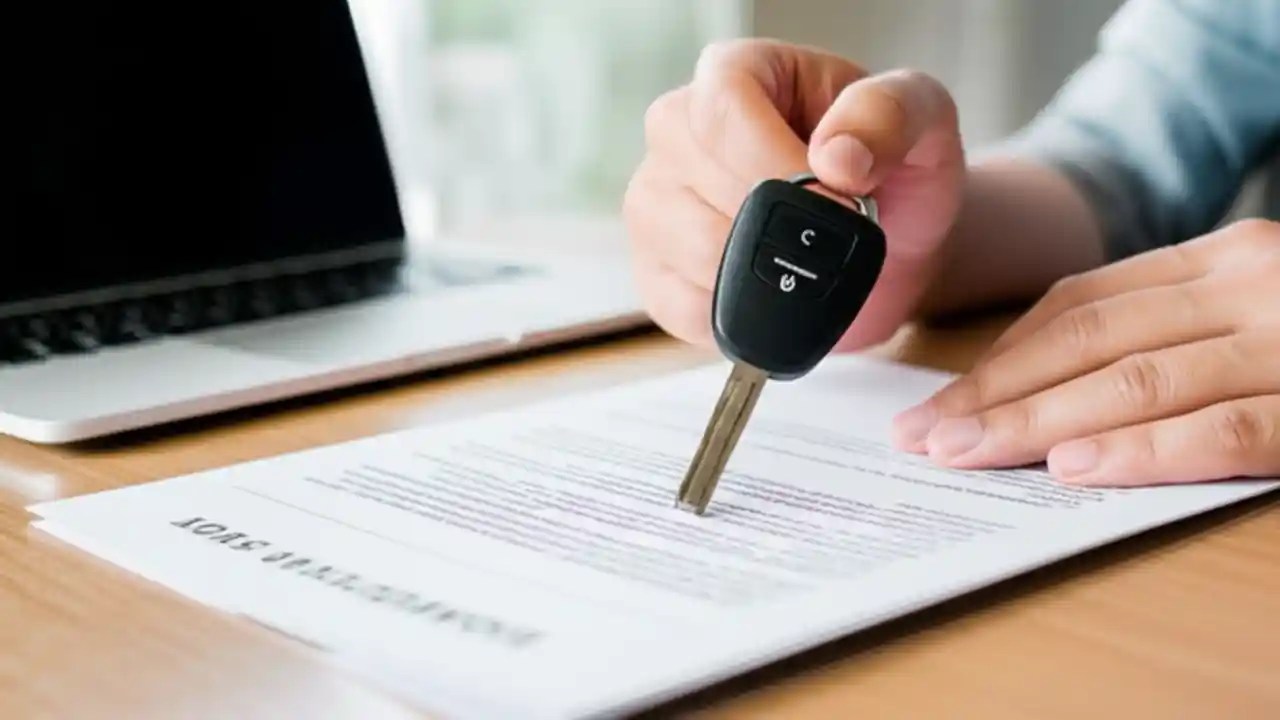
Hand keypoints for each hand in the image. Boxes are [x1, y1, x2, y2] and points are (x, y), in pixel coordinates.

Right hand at [622, 39, 964, 350]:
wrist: (889, 240)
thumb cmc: (894, 169)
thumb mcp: (922, 119)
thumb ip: (889, 116)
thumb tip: (837, 158)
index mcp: (735, 73)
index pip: (721, 109)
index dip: (773, 161)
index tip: (831, 199)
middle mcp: (677, 130)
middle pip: (702, 184)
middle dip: (784, 224)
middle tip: (834, 233)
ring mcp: (656, 202)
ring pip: (696, 251)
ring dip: (771, 272)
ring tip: (810, 261)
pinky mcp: (655, 271)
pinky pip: (686, 307)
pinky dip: (746, 314)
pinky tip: (778, 295)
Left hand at [892, 219, 1279, 486]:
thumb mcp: (1255, 307)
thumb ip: (1171, 328)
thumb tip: (1044, 388)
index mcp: (1224, 259)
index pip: (1082, 303)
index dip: (999, 357)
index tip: (935, 405)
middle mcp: (1249, 284)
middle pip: (1090, 339)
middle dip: (994, 393)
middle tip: (922, 437)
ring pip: (1137, 380)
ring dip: (1039, 422)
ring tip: (967, 454)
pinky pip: (1223, 430)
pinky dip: (1143, 450)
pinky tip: (1075, 469)